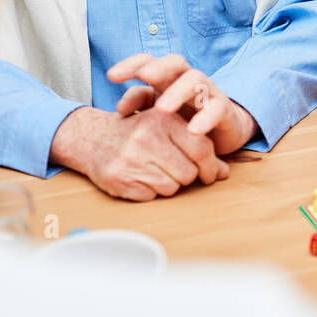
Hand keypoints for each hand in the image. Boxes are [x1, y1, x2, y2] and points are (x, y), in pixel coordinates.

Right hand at [49, 105, 227, 201]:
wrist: (93, 139)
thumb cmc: (138, 132)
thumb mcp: (167, 126)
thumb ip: (198, 145)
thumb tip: (224, 172)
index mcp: (163, 119)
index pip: (202, 148)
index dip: (211, 166)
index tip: (211, 174)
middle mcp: (148, 137)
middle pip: (189, 173)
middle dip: (186, 176)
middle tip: (174, 168)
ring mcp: (133, 160)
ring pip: (173, 188)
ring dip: (169, 184)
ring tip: (154, 169)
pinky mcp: (121, 180)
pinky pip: (153, 197)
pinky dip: (151, 192)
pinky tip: (140, 177)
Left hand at [107, 53, 257, 154]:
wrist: (220, 132)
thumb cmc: (183, 118)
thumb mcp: (157, 112)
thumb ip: (139, 103)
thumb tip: (120, 109)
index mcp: (167, 77)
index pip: (148, 61)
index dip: (130, 65)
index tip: (111, 76)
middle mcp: (187, 79)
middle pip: (175, 62)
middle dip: (158, 67)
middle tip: (144, 76)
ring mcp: (207, 91)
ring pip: (196, 80)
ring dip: (178, 92)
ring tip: (162, 109)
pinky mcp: (224, 108)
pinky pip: (217, 108)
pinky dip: (206, 118)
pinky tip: (193, 130)